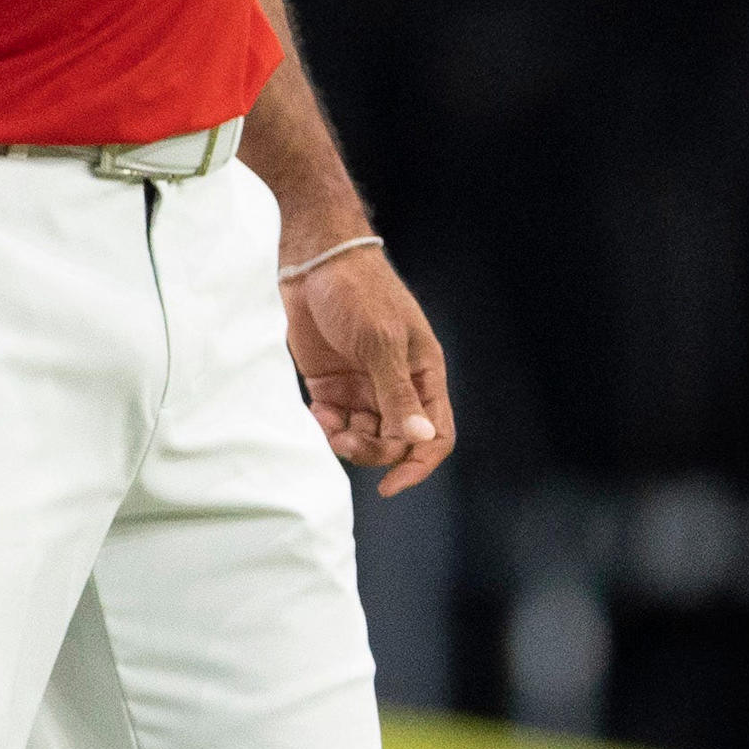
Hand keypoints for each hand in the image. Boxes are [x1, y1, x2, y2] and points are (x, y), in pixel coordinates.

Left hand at [283, 241, 453, 494]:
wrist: (314, 263)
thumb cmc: (358, 292)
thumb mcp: (381, 342)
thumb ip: (397, 393)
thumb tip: (419, 437)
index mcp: (423, 375)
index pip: (435, 434)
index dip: (418, 463)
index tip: (392, 485)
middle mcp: (396, 386)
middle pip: (396, 442)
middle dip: (373, 450)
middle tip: (344, 439)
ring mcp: (363, 385)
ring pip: (364, 435)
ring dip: (347, 440)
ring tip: (327, 424)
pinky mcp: (331, 383)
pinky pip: (334, 421)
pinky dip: (326, 425)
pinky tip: (317, 410)